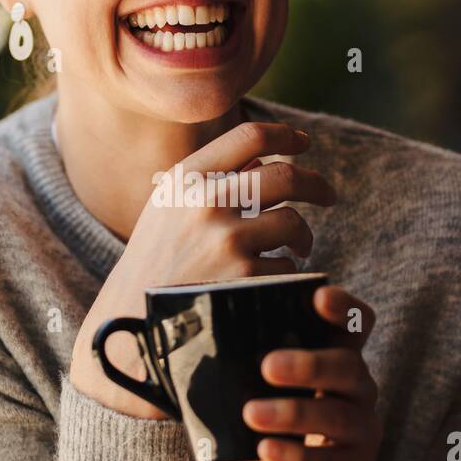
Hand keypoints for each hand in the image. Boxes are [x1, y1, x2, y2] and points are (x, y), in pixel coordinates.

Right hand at [70, 121, 336, 416]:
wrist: (133, 326)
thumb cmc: (158, 265)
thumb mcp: (167, 211)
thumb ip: (209, 179)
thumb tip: (267, 153)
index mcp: (184, 179)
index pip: (250, 135)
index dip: (285, 136)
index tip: (303, 144)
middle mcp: (204, 203)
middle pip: (285, 175)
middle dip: (316, 184)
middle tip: (328, 196)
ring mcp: (226, 241)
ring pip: (294, 222)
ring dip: (303, 237)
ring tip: (296, 249)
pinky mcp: (245, 279)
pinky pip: (290, 268)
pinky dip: (290, 275)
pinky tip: (274, 284)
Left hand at [242, 286, 380, 460]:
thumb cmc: (279, 431)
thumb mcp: (263, 393)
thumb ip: (240, 367)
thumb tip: (181, 340)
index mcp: (338, 360)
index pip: (355, 324)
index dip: (343, 308)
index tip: (317, 297)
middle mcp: (359, 390)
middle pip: (348, 367)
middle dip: (309, 364)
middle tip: (266, 366)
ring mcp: (362, 431)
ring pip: (338, 415)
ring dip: (293, 412)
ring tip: (251, 413)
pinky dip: (295, 456)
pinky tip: (266, 450)